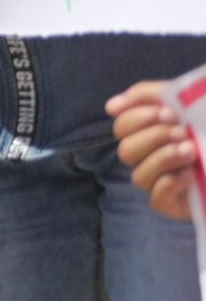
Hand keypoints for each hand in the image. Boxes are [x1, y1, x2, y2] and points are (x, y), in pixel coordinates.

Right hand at [107, 82, 197, 220]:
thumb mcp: (189, 102)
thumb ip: (149, 95)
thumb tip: (110, 107)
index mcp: (152, 132)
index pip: (122, 126)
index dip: (138, 118)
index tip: (167, 113)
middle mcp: (151, 157)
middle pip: (125, 151)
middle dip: (153, 138)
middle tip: (181, 132)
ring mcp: (161, 182)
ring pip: (138, 176)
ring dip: (163, 160)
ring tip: (190, 151)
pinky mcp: (173, 205)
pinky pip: (156, 198)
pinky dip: (169, 184)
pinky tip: (190, 175)